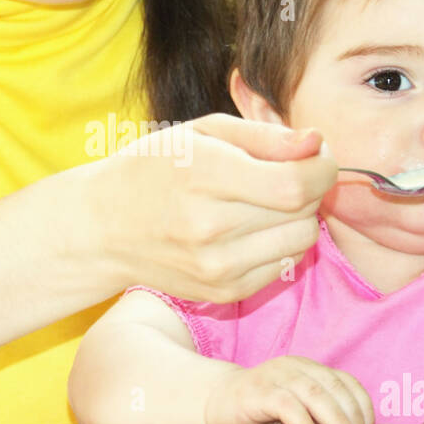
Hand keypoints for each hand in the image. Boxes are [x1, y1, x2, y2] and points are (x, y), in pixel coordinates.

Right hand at [89, 113, 338, 303]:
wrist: (103, 229)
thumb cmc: (155, 167)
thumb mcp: (202, 132)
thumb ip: (265, 135)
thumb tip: (317, 142)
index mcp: (204, 176)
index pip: (296, 183)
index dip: (321, 165)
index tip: (314, 152)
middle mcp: (211, 227)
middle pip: (304, 210)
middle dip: (310, 185)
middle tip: (285, 171)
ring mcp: (218, 267)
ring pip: (302, 239)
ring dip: (299, 216)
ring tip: (266, 200)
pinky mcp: (224, 291)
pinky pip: (283, 264)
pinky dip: (280, 242)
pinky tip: (251, 227)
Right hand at [205, 356, 373, 423]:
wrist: (216, 409)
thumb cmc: (263, 419)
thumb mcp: (301, 421)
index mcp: (311, 370)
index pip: (347, 383)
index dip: (362, 408)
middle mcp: (296, 367)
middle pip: (334, 387)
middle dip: (352, 417)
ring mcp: (275, 376)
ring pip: (314, 393)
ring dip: (335, 420)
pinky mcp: (257, 392)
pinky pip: (286, 405)